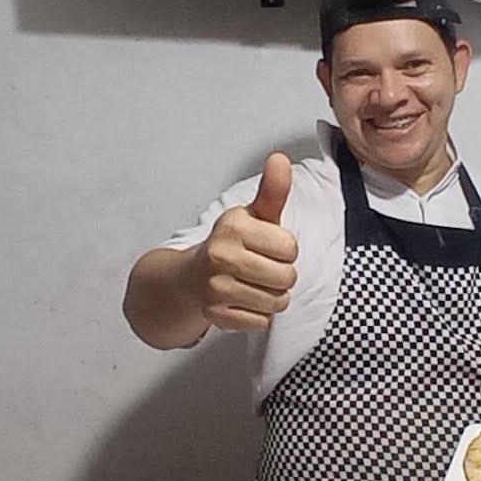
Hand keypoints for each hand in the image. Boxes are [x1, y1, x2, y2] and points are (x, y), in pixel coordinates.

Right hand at [191, 153, 298, 331]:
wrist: (190, 278)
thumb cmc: (232, 245)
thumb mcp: (254, 216)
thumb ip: (272, 191)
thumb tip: (280, 159)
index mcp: (233, 226)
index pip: (291, 248)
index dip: (285, 250)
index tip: (266, 247)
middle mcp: (220, 255)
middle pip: (287, 277)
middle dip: (281, 275)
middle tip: (260, 268)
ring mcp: (216, 287)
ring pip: (277, 302)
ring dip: (272, 297)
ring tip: (253, 285)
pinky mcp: (216, 315)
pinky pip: (262, 321)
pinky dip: (258, 315)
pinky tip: (243, 301)